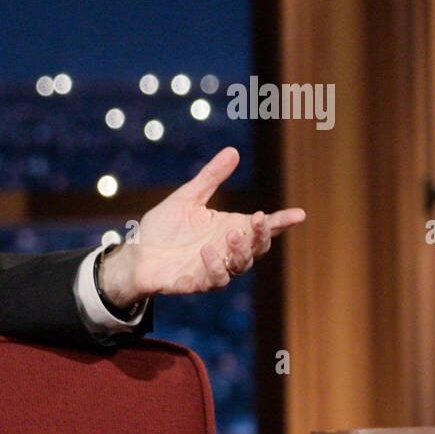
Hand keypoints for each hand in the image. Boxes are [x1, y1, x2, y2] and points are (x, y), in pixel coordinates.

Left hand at [98, 146, 304, 303]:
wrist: (136, 253)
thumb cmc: (164, 227)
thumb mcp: (187, 198)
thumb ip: (210, 178)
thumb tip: (233, 151)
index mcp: (229, 229)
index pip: (262, 227)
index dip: (281, 222)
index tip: (299, 214)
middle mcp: (227, 250)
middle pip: (257, 248)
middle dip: (261, 235)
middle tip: (256, 219)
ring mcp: (213, 268)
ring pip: (240, 266)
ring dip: (240, 252)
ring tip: (231, 235)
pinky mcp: (194, 282)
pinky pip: (213, 281)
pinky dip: (214, 268)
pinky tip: (206, 252)